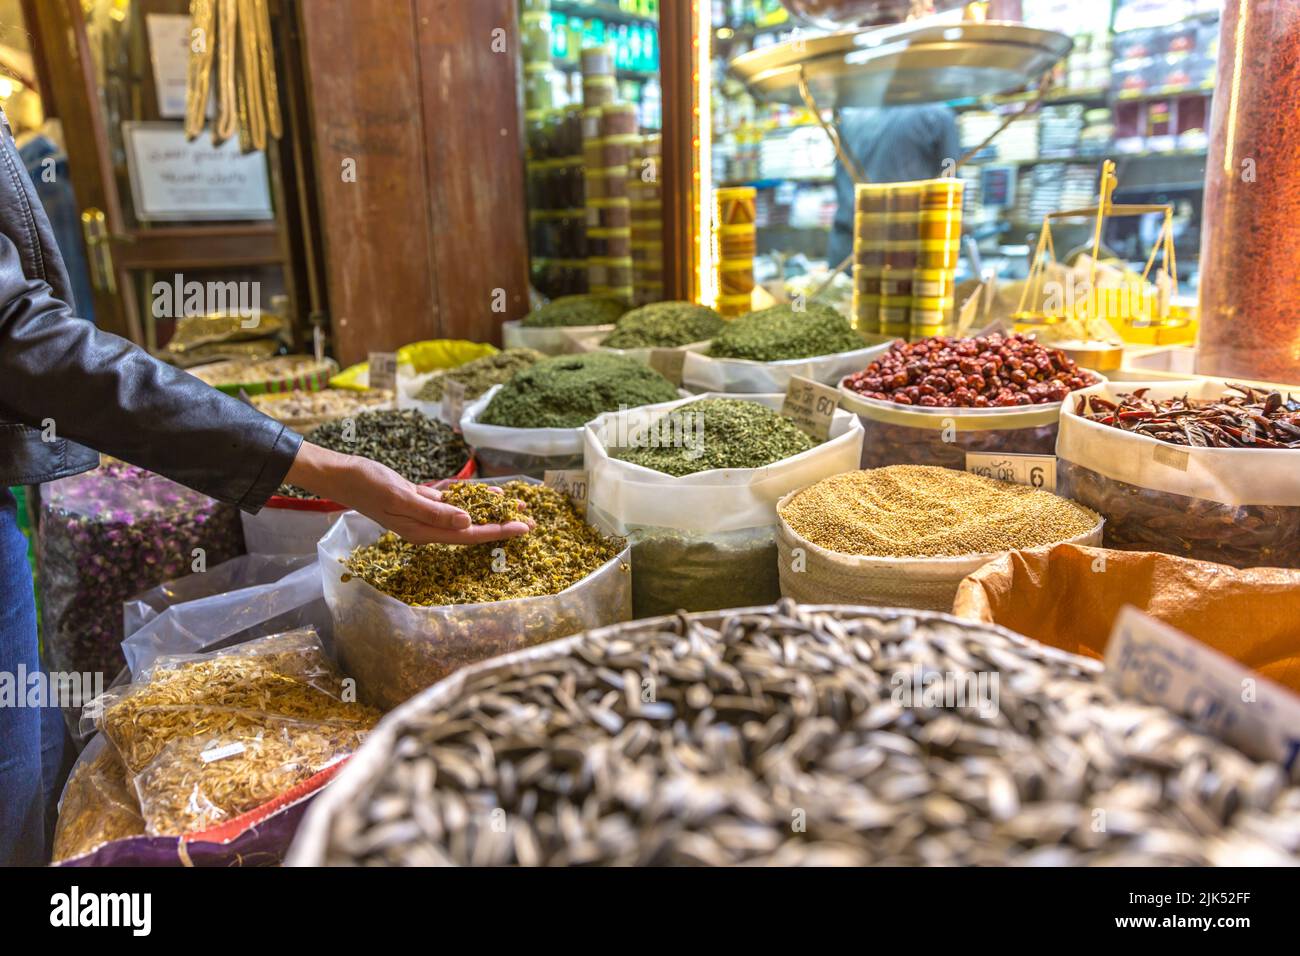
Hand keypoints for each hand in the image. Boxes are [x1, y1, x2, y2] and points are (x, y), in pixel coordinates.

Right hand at [284, 442, 532, 544]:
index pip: (469, 535)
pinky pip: (452, 502)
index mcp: (423, 532)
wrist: (343, 476)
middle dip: (501, 524)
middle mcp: (427, 527)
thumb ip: (434, 511)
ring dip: (490, 510)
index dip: (498, 531)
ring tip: (516, 505)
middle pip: (472, 528)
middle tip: (531, 521)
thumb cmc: (368, 485)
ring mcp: (424, 515)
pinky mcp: (420, 500)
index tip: (523, 528)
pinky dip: (471, 498)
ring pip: (465, 514)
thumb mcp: (401, 497)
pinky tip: (488, 495)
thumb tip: (468, 522)